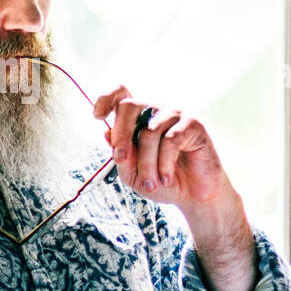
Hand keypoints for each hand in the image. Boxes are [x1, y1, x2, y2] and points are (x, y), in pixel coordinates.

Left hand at [90, 85, 234, 218]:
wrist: (193, 196)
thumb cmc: (162, 182)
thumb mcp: (133, 174)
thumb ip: (121, 156)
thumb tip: (106, 134)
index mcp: (138, 119)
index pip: (120, 94)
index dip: (106, 99)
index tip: (97, 116)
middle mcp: (155, 111)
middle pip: (129, 106)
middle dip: (121, 135)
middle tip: (121, 159)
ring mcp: (175, 115)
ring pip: (149, 131)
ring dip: (146, 163)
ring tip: (151, 183)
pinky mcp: (193, 125)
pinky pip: (170, 140)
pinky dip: (164, 164)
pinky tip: (166, 178)